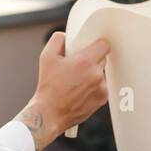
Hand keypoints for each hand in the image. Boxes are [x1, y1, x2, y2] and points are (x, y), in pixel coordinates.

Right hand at [15, 32, 109, 150]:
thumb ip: (58, 40)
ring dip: (92, 74)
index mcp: (85, 61)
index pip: (104, 45)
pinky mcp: (102, 98)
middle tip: (77, 66)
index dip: (97, 44)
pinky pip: (101, 86)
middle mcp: (96, 74)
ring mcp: (101, 87)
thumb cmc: (48, 87)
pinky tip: (80, 91)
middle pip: (102, 58)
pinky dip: (93, 87)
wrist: (50, 113)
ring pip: (100, 73)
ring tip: (76, 82)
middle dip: (91, 60)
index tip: (91, 47)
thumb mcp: (46, 57)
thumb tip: (66, 36)